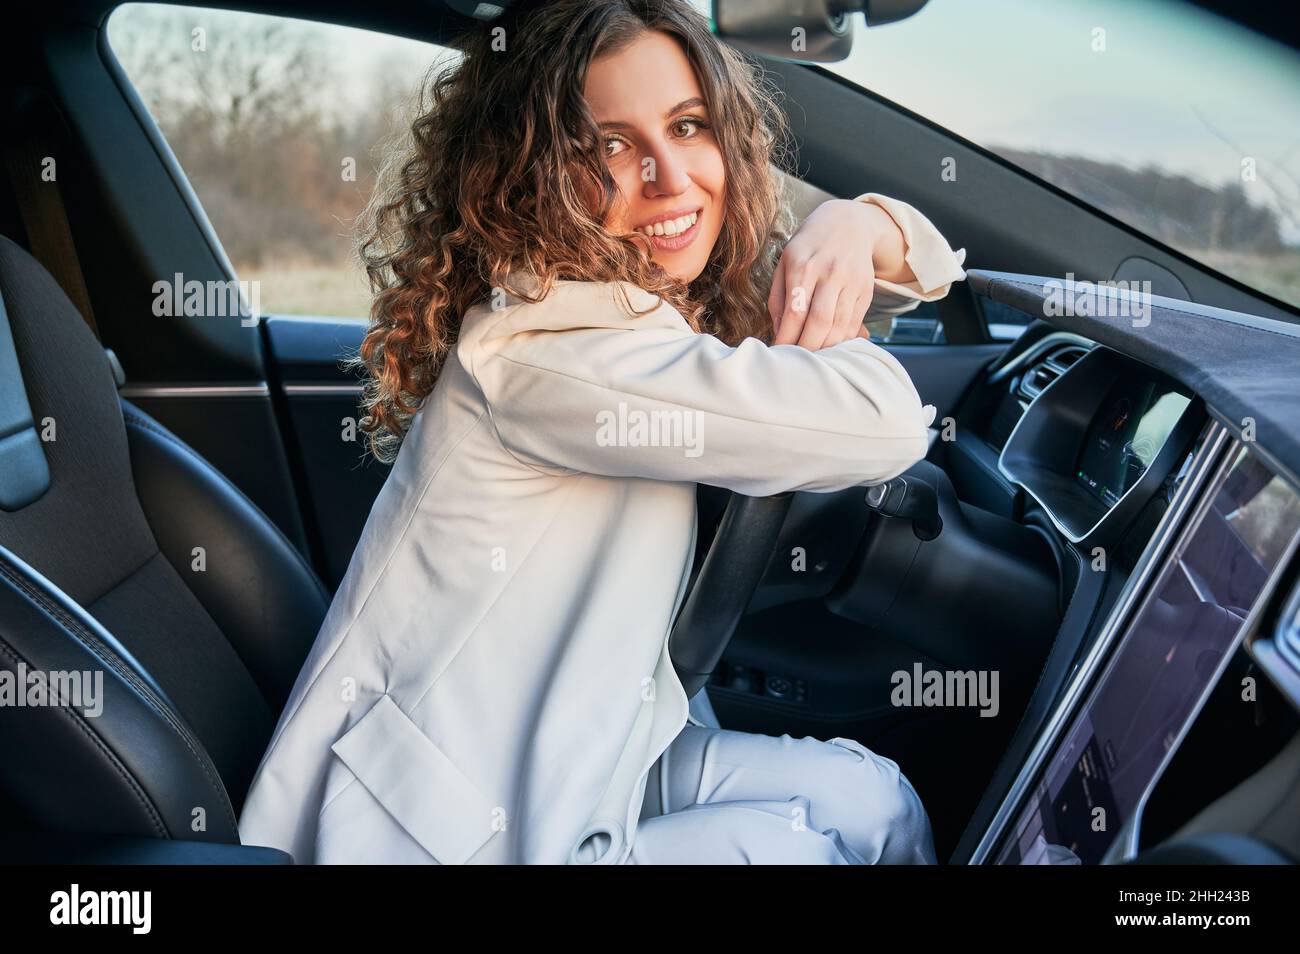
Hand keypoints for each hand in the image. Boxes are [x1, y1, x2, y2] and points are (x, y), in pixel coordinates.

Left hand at [768, 199, 910, 349]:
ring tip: (811, 359)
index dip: (786, 338)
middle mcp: (829, 273)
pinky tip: (829, 347)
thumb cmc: (809, 246)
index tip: (777, 353)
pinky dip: (841, 340)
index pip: (794, 311)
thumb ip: (778, 297)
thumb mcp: (785, 262)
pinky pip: (853, 323)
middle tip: (795, 363)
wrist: (848, 223)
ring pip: (839, 325)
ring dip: (824, 348)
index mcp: (803, 265)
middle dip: (806, 348)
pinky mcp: (865, 290)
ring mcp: (851, 281)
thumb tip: (779, 330)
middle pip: (819, 322)